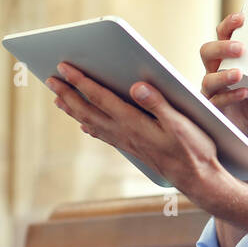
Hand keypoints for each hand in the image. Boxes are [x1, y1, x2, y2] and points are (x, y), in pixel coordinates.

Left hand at [46, 61, 234, 209]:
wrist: (198, 180)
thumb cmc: (194, 150)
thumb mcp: (181, 123)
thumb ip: (158, 104)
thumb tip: (136, 86)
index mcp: (134, 123)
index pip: (100, 98)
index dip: (80, 81)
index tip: (64, 67)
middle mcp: (124, 133)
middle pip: (87, 111)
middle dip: (67, 94)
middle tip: (49, 79)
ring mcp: (126, 142)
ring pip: (91, 123)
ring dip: (73, 109)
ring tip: (58, 99)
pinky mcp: (132, 148)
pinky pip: (103, 134)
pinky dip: (89, 126)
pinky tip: (84, 125)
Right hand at [200, 11, 247, 138]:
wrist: (244, 126)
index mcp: (227, 57)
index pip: (221, 35)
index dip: (228, 25)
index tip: (242, 18)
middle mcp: (214, 70)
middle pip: (207, 51)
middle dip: (222, 47)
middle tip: (241, 49)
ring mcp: (211, 89)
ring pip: (208, 78)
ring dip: (223, 75)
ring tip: (239, 74)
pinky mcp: (212, 106)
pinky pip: (216, 100)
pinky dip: (230, 96)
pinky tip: (242, 93)